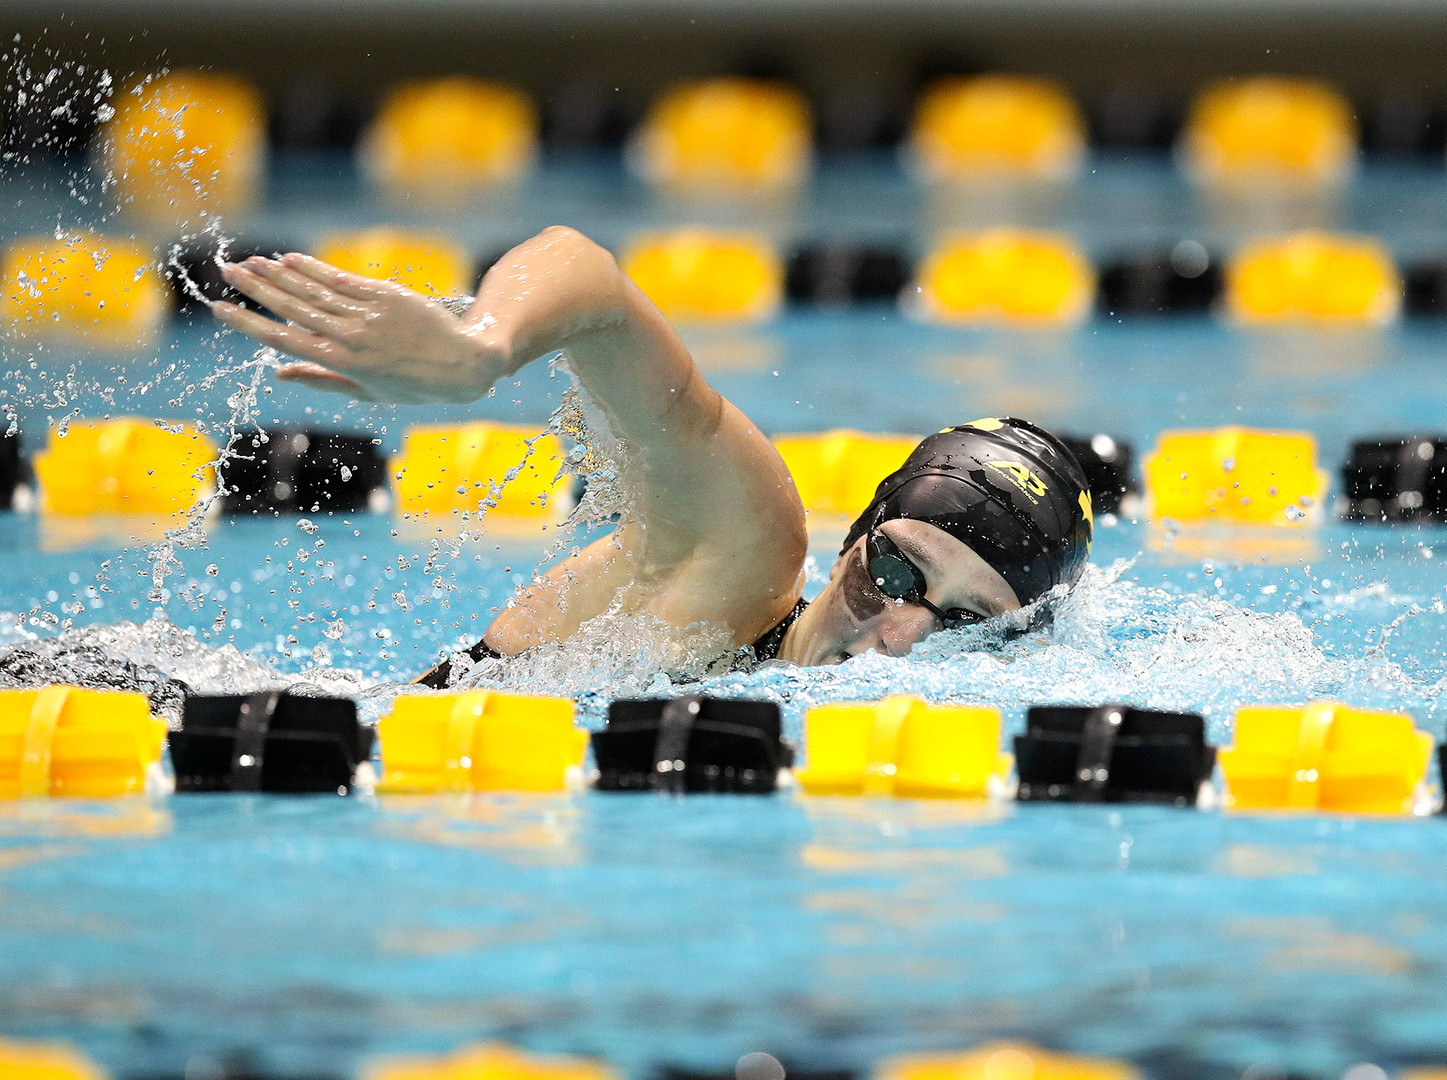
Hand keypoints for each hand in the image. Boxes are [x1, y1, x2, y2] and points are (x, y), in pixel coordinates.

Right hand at [213, 254, 504, 403]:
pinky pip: (340, 279)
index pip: (283, 339)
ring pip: (312, 290)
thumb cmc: (413, 385)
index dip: (248, 323)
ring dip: (277, 274)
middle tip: (225, 272)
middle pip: (291, 307)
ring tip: (248, 261)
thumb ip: (321, 380)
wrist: (462, 363)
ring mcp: (367, 313)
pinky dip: (313, 268)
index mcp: (342, 363)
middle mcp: (350, 336)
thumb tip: (279, 374)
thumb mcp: (366, 392)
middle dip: (255, 288)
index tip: (221, 309)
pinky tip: (289, 259)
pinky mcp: (383, 295)